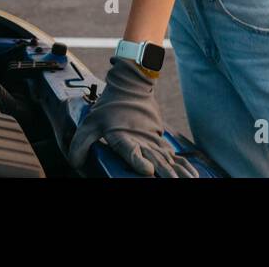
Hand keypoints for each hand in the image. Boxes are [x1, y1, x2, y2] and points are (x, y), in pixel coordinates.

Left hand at [68, 58, 198, 176]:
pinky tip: (193, 174)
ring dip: (178, 171)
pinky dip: (184, 165)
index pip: (131, 150)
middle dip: (166, 173)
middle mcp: (140, 139)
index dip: (138, 161)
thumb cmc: (108, 107)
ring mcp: (152, 140)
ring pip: (167, 159)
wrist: (131, 85)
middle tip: (174, 183)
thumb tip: (76, 165)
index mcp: (122, 135)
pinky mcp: (159, 139)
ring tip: (191, 181)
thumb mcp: (89, 123)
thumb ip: (80, 144)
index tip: (148, 170)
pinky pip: (173, 155)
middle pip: (155, 159)